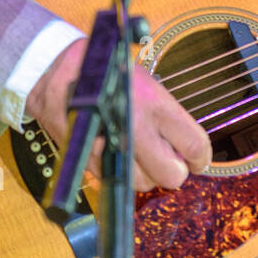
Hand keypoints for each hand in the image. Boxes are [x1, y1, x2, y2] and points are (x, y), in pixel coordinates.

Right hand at [25, 37, 212, 191]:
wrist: (57, 73)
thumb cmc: (106, 72)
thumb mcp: (144, 81)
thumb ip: (165, 114)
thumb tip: (184, 146)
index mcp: (155, 104)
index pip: (194, 144)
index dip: (201, 158)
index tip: (198, 159)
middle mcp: (136, 128)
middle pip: (172, 175)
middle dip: (173, 170)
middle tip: (167, 157)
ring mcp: (112, 147)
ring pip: (144, 184)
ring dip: (145, 174)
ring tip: (137, 152)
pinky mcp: (90, 161)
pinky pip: (117, 181)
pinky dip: (119, 173)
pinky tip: (116, 153)